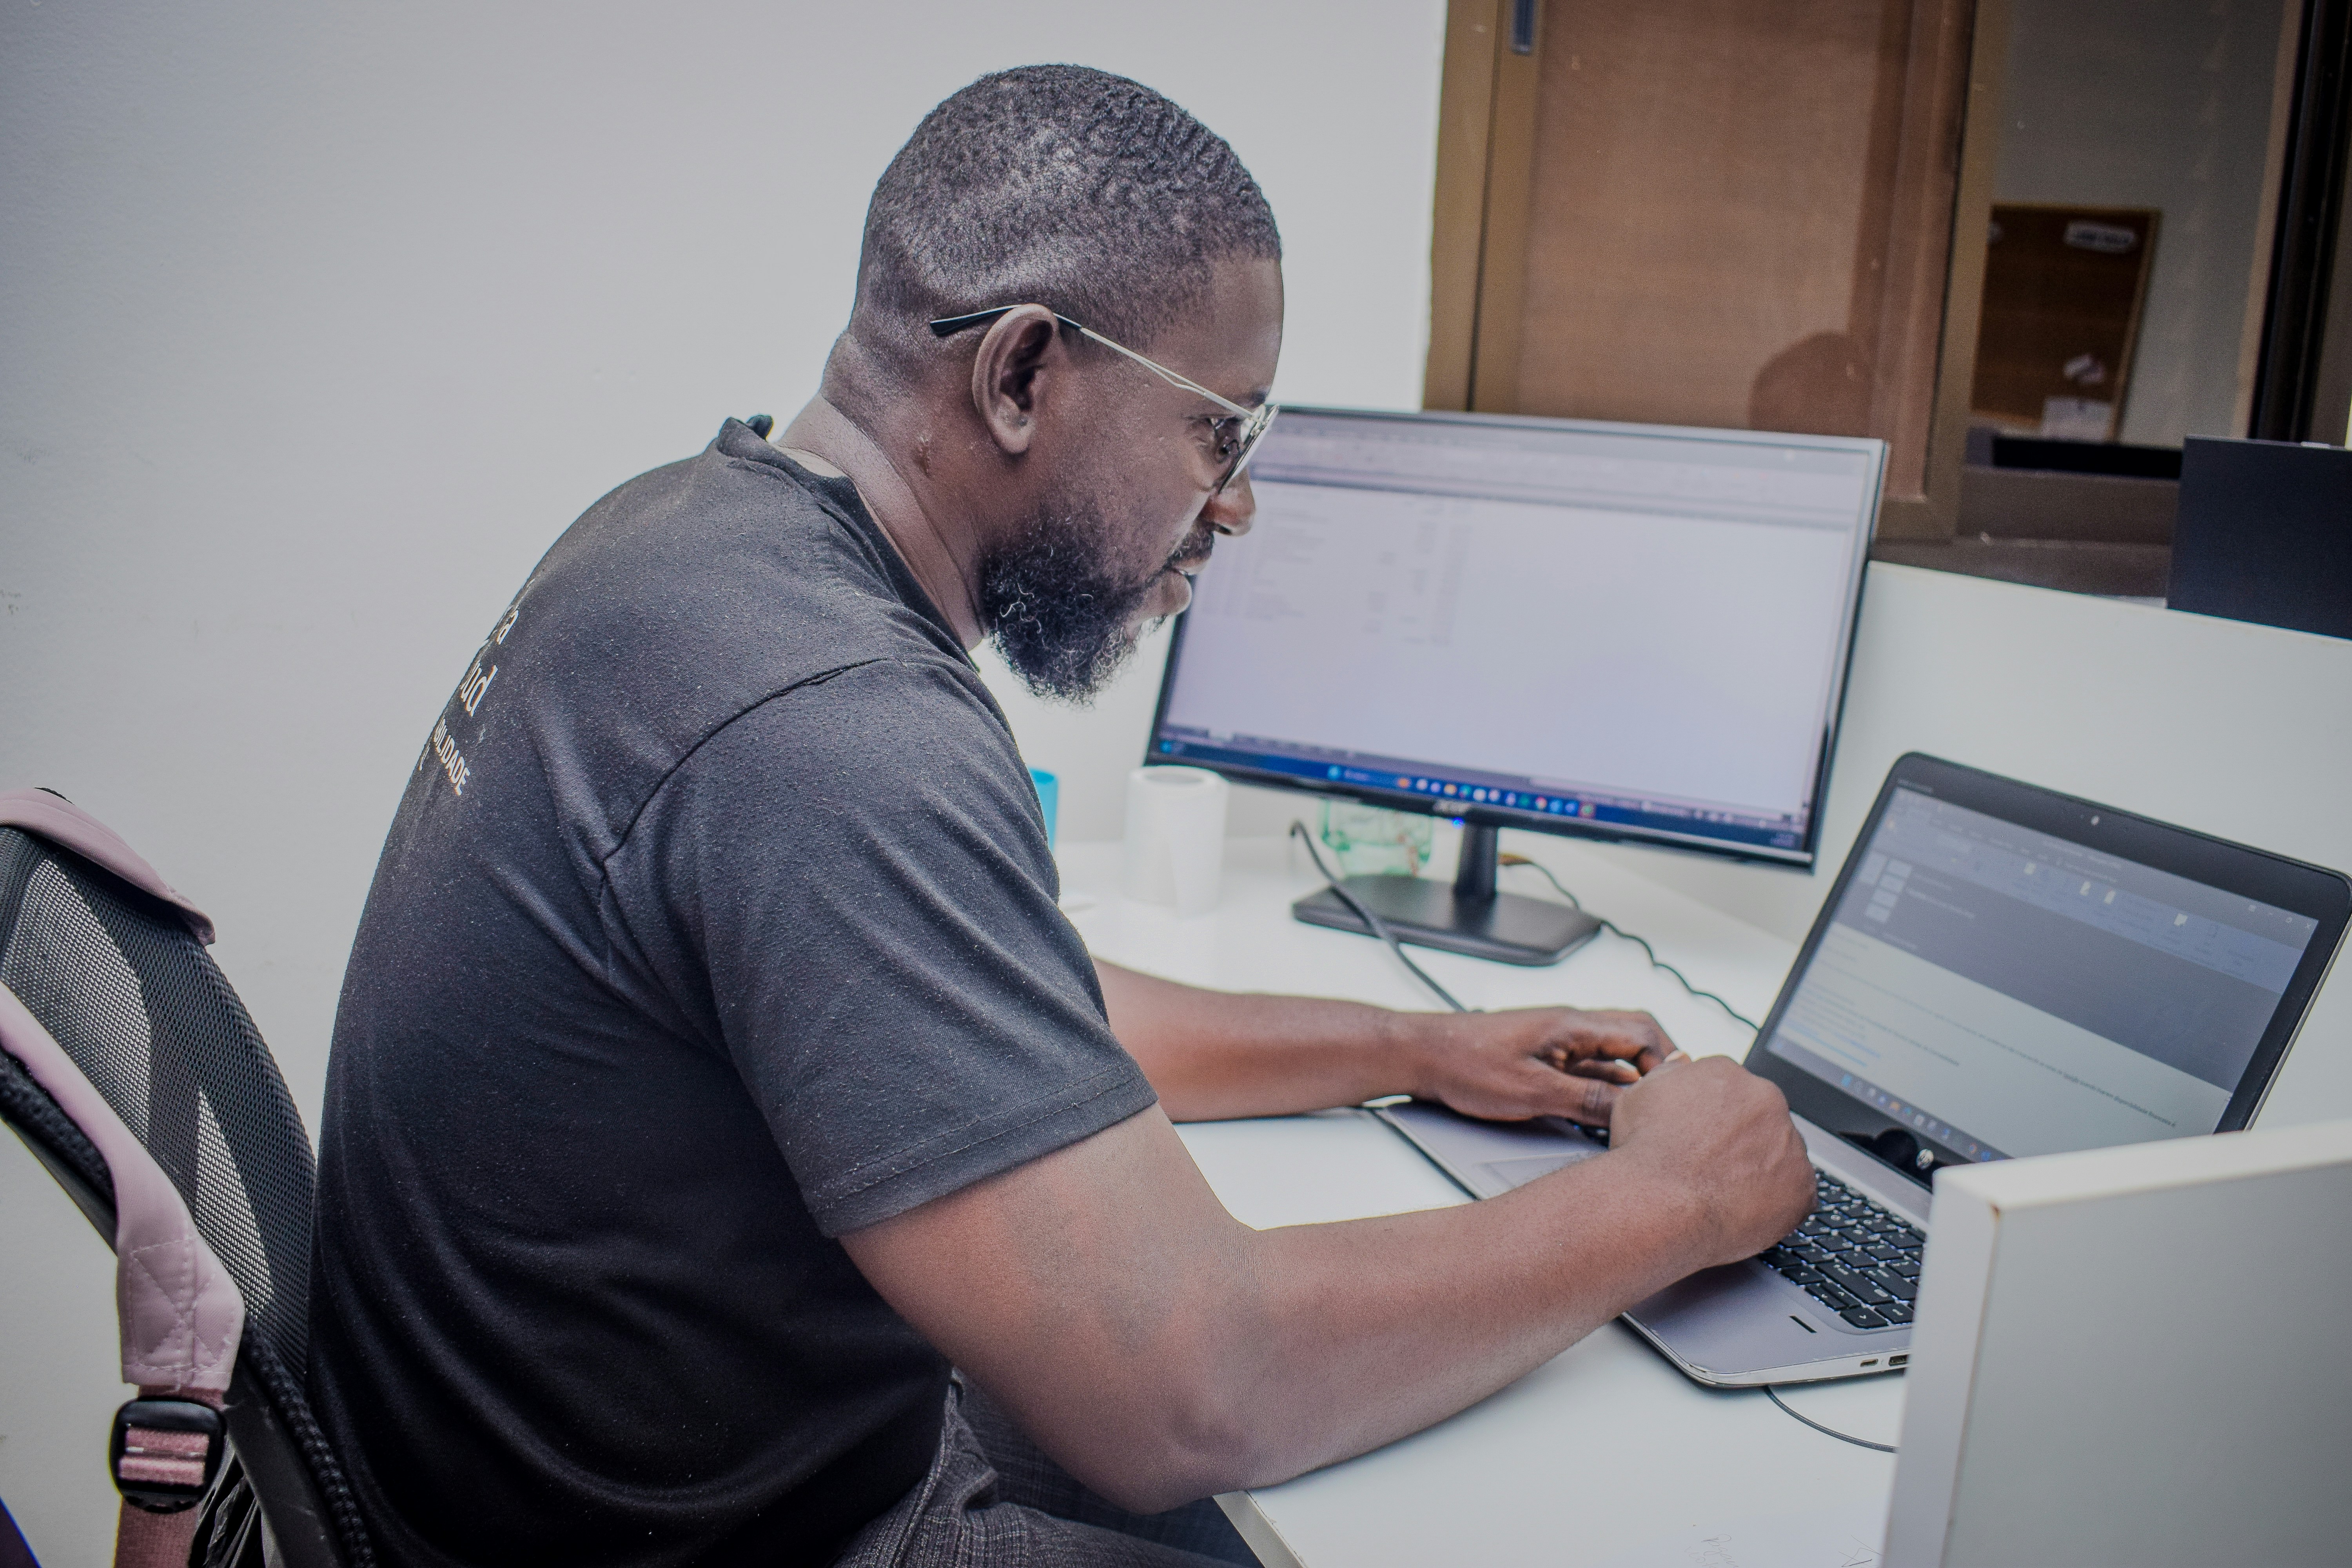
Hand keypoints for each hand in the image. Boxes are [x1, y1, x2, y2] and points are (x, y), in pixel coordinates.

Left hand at [1408, 1007, 1680, 1125]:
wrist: (1422, 1055)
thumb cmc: (1465, 1062)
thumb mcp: (1532, 1090)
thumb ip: (1586, 1099)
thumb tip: (1631, 1109)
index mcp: (1573, 1025)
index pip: (1643, 1033)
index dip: (1668, 1064)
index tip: (1675, 1097)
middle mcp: (1571, 1030)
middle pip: (1635, 1042)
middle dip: (1657, 1073)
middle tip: (1668, 1107)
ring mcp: (1559, 1045)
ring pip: (1612, 1061)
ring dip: (1628, 1087)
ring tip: (1639, 1118)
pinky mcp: (1545, 1061)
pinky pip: (1588, 1073)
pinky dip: (1602, 1094)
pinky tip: (1602, 1120)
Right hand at [1605, 1056, 1813, 1268]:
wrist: (1658, 1203)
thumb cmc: (1644, 1152)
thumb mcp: (1639, 1095)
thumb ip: (1669, 1073)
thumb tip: (1684, 1060)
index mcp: (1729, 1074)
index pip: (1732, 1090)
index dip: (1716, 1118)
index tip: (1703, 1138)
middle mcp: (1766, 1099)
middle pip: (1763, 1118)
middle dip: (1745, 1139)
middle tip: (1715, 1166)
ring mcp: (1790, 1143)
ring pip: (1782, 1153)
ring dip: (1763, 1168)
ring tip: (1727, 1192)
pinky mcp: (1804, 1186)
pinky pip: (1797, 1192)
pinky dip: (1778, 1201)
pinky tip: (1746, 1209)